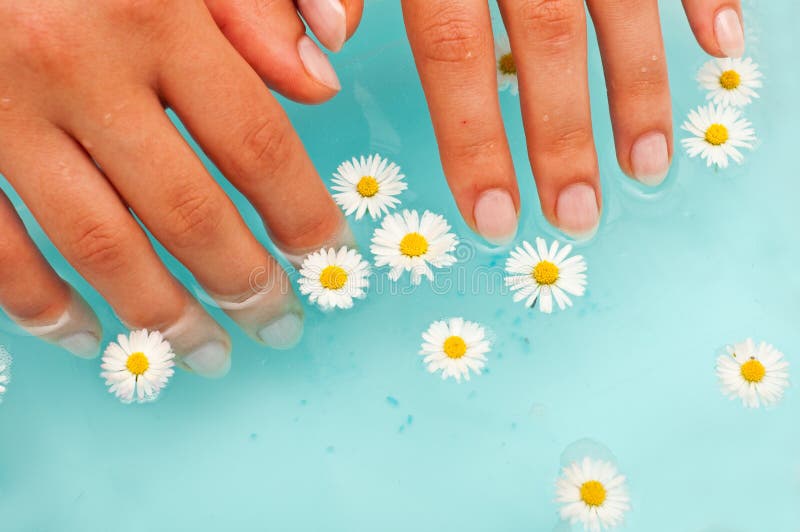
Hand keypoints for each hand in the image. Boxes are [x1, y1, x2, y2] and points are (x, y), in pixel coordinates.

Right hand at [0, 0, 360, 375]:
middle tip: (276, 322)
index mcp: (151, 10)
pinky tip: (86, 332)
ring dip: (159, 311)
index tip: (326, 259)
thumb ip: (253, 8)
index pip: (255, 144)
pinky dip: (40, 301)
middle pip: (185, 210)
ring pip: (97, 243)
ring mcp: (1, 107)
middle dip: (242, 282)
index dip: (301, 215)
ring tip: (204, 351)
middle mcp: (76, 64)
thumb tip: (322, 84)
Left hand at [400, 0, 744, 241]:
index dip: (474, 140)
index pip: (454, 52)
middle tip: (575, 214)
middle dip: (563, 137)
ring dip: (639, 88)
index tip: (491, 214)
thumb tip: (326, 43)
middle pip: (546, 40)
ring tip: (647, 165)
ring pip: (620, 1)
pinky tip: (720, 48)